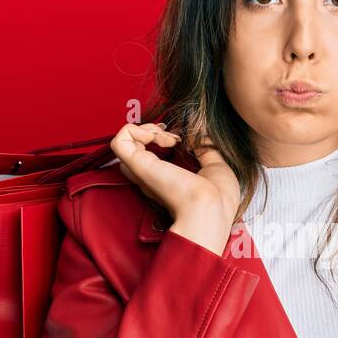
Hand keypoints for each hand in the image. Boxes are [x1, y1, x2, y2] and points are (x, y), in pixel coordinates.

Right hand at [111, 121, 239, 255]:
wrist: (211, 208)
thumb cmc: (218, 198)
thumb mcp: (216, 166)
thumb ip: (204, 147)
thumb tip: (196, 129)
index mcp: (167, 180)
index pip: (149, 157)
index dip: (160, 139)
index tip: (179, 137)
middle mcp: (150, 177)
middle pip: (134, 149)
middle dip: (151, 132)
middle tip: (173, 137)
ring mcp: (142, 171)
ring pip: (123, 142)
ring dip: (144, 129)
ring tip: (167, 136)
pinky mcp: (136, 166)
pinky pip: (119, 141)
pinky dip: (135, 130)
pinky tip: (156, 136)